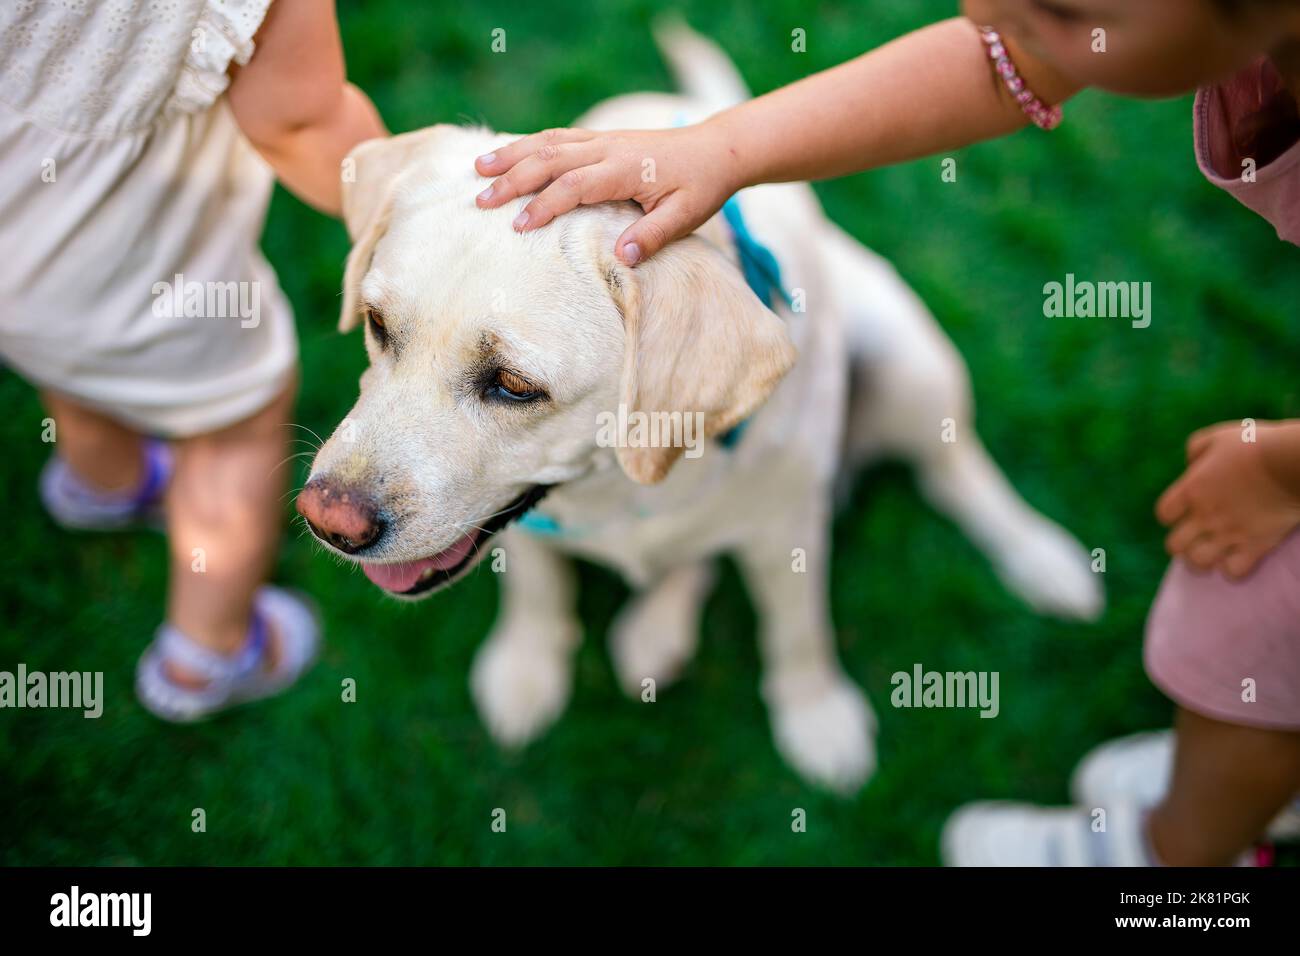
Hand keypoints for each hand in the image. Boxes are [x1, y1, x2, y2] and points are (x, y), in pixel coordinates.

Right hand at [473, 123, 742, 264]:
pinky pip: (557, 137)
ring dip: (511, 154)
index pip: (575, 186)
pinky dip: (528, 144)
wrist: (716, 149)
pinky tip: (507, 155)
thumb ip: (652, 237)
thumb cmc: (700, 187)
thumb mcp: (684, 217)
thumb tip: (621, 259)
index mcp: (625, 169)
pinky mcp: (601, 138)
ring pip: (548, 142)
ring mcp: (602, 139)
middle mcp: (608, 148)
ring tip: (477, 168)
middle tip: (481, 201)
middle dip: (513, 179)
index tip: (518, 226)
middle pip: (550, 159)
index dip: (544, 205)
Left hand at [1155, 420, 1299, 578]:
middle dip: (1182, 544)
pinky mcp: (1255, 546)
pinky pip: (1232, 572)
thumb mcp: (1219, 436)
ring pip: (1198, 562)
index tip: (1185, 511)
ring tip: (1214, 551)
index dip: (1172, 515)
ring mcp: (1229, 533)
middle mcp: (1205, 515)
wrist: (1292, 462)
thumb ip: (1196, 449)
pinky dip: (1233, 569)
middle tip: (1197, 536)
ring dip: (1203, 559)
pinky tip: (1239, 557)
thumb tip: (1190, 464)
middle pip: (1174, 546)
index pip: (1164, 514)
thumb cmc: (1257, 445)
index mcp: (1192, 489)